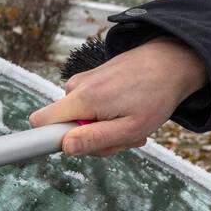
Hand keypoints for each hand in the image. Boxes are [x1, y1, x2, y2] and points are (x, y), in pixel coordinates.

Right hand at [29, 36, 208, 156]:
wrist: (171, 61)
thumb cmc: (156, 95)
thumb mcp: (131, 127)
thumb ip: (95, 139)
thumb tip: (65, 147)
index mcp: (83, 99)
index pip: (39, 123)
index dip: (46, 140)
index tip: (62, 148)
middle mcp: (76, 87)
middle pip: (63, 127)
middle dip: (89, 139)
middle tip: (122, 137)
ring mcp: (82, 82)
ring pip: (78, 120)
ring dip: (102, 129)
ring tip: (129, 121)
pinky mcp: (90, 80)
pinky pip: (87, 108)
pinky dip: (105, 116)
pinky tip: (127, 111)